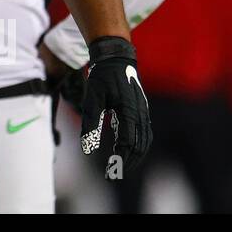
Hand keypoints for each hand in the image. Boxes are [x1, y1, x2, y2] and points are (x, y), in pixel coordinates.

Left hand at [78, 36, 151, 169]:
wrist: (116, 58)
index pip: (128, 143)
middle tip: (114, 173)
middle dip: (128, 161)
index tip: (110, 171)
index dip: (120, 160)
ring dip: (134, 155)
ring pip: (144, 140)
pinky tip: (127, 150)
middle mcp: (140, 113)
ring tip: (121, 165)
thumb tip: (87, 148)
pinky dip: (138, 144)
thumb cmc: (102, 77)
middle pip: (139, 145)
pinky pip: (144, 132)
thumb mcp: (92, 98)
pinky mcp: (142, 109)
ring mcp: (144, 111)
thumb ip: (90, 123)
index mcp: (129, 112)